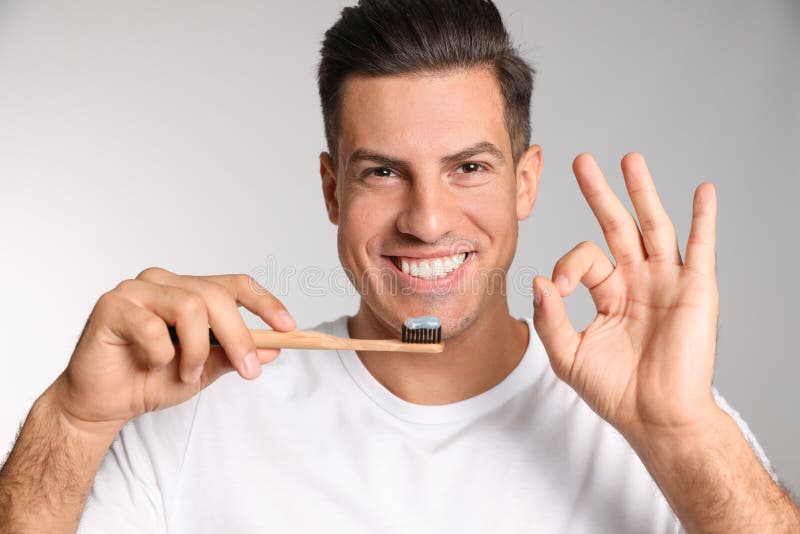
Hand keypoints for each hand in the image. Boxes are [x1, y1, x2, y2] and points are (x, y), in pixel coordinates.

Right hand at [51, 267, 294, 435]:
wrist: (103, 405)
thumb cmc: (150, 380)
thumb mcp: (204, 370)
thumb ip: (234, 355)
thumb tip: (275, 347)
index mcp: (188, 290)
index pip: (235, 284)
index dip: (265, 303)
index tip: (288, 328)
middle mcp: (164, 282)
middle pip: (217, 296)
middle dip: (240, 337)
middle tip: (249, 370)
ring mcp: (136, 289)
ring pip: (190, 306)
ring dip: (196, 350)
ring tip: (186, 373)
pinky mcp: (112, 305)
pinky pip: (152, 326)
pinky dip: (161, 353)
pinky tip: (151, 364)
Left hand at [532, 153, 720, 440]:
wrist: (655, 417)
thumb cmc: (614, 390)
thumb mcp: (568, 354)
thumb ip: (550, 317)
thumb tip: (539, 279)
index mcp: (609, 293)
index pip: (585, 258)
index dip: (568, 265)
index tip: (559, 286)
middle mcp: (638, 281)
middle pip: (617, 226)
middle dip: (600, 193)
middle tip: (583, 161)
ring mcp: (667, 282)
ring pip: (654, 226)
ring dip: (643, 192)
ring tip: (630, 160)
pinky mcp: (695, 289)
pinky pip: (701, 247)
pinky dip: (704, 218)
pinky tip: (703, 191)